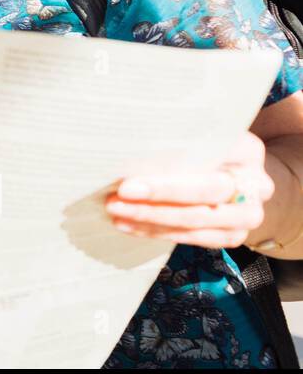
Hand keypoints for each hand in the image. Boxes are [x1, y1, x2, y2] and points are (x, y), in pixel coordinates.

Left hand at [105, 131, 274, 248]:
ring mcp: (248, 214)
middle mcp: (257, 185)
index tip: (127, 182)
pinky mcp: (233, 235)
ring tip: (116, 212)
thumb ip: (176, 140)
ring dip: (152, 218)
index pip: (210, 160)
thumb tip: (126, 147)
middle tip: (119, 196)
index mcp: (248, 151)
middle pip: (206, 193)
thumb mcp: (196, 135)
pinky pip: (194, 238)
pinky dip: (157, 231)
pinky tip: (131, 225)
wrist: (230, 174)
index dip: (170, 175)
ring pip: (197, 220)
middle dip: (157, 197)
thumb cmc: (203, 148)